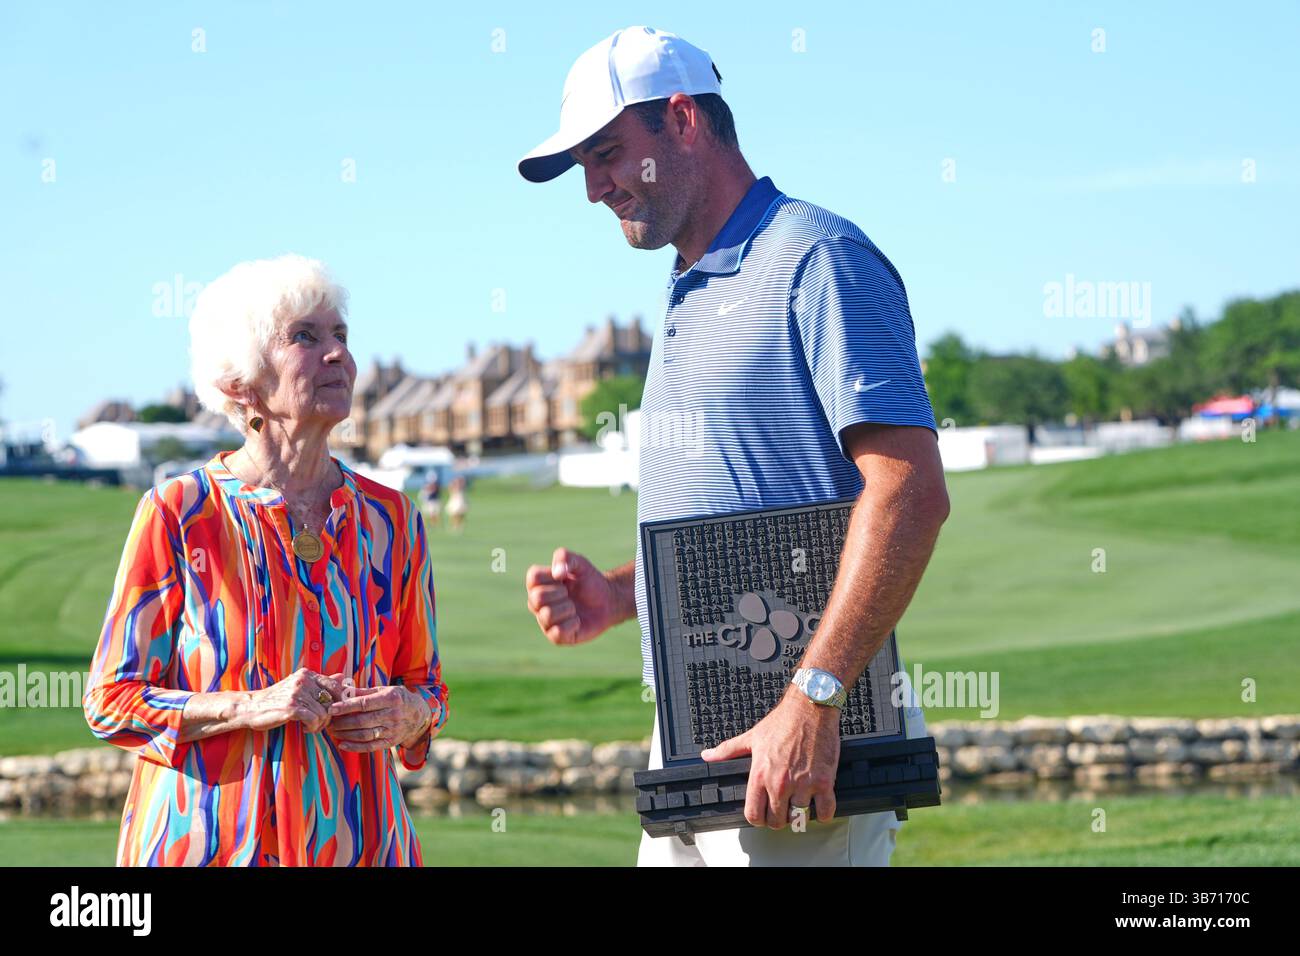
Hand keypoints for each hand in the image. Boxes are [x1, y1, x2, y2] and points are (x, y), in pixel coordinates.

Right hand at [240, 668, 346, 734]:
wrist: (250, 707)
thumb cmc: (276, 699)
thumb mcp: (298, 686)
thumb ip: (320, 682)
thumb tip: (343, 676)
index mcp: (307, 674)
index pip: (334, 686)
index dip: (338, 702)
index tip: (330, 712)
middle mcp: (303, 680)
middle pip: (332, 701)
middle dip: (330, 716)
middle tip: (320, 723)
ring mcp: (297, 694)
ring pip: (324, 713)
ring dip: (320, 724)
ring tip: (311, 727)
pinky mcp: (292, 708)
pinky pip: (314, 720)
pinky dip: (313, 727)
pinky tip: (306, 729)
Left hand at [326, 685, 432, 752]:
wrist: (419, 715)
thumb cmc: (398, 699)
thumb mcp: (385, 690)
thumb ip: (364, 691)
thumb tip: (342, 689)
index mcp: (391, 698)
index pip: (365, 703)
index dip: (347, 707)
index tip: (332, 709)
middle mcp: (393, 715)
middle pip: (363, 721)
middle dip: (342, 722)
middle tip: (328, 722)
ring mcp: (392, 730)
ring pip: (365, 735)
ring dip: (346, 734)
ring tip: (332, 731)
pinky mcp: (391, 742)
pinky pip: (370, 747)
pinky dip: (355, 747)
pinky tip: (342, 744)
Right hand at [525, 547, 620, 644]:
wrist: (608, 600)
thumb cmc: (590, 580)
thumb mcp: (580, 562)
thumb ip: (565, 557)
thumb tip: (557, 573)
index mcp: (538, 584)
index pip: (533, 577)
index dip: (552, 576)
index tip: (564, 578)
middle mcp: (537, 604)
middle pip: (537, 598)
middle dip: (560, 593)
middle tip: (570, 594)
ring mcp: (545, 621)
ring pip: (546, 615)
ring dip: (568, 608)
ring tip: (575, 607)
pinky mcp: (557, 637)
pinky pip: (557, 632)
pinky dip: (572, 624)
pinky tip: (578, 621)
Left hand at [700, 694, 841, 828]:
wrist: (810, 707)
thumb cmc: (782, 721)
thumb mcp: (751, 736)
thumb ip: (727, 750)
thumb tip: (708, 756)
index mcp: (760, 774)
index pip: (754, 815)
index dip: (758, 819)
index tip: (763, 815)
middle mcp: (780, 783)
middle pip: (776, 821)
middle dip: (779, 819)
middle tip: (784, 810)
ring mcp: (803, 784)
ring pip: (800, 819)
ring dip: (801, 816)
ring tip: (801, 806)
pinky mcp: (824, 781)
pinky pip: (825, 811)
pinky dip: (824, 814)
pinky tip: (819, 805)